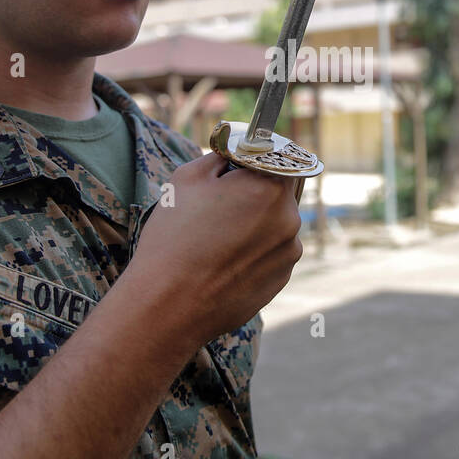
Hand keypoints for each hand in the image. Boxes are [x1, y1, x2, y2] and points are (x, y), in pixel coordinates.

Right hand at [128, 153, 302, 347]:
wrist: (168, 305)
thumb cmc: (174, 237)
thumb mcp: (189, 178)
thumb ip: (222, 157)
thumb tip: (236, 154)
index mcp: (270, 187)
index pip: (276, 159)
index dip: (255, 162)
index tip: (236, 170)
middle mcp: (289, 219)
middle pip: (277, 193)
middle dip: (253, 194)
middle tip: (218, 206)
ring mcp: (288, 253)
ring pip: (274, 225)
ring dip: (254, 225)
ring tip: (215, 240)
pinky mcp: (280, 280)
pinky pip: (270, 255)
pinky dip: (252, 253)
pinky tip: (222, 263)